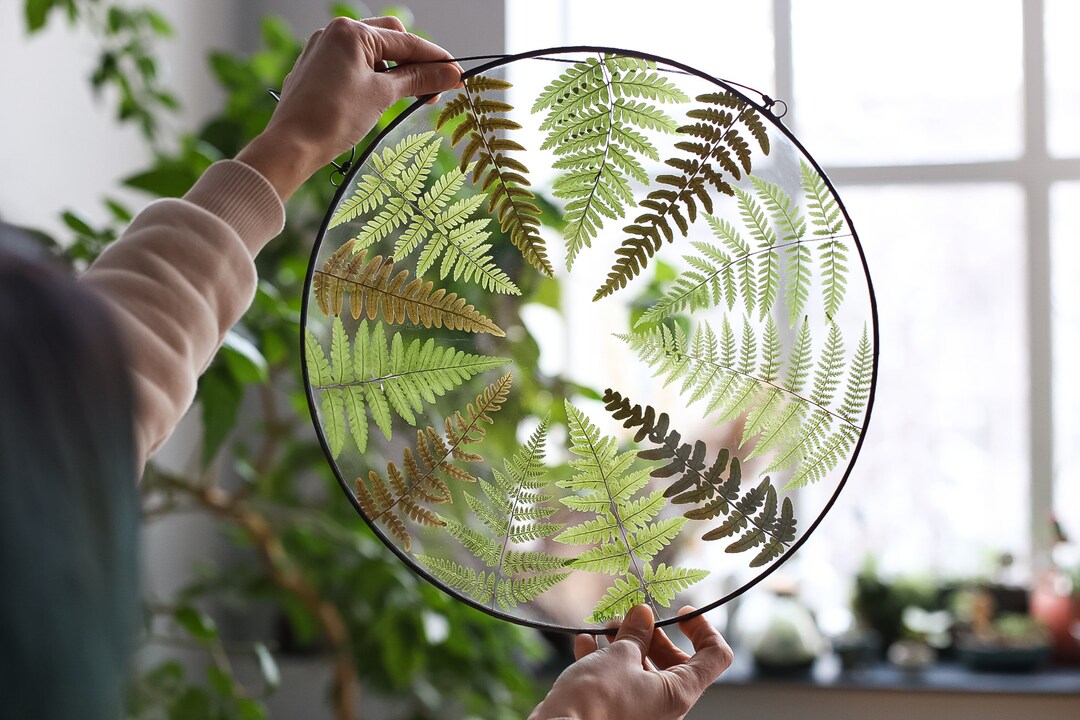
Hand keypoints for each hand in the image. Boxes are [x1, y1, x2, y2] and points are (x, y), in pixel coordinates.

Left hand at [236, 16, 461, 199]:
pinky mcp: (315, 70)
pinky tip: (382, 98)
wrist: (291, 146)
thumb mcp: (382, 96)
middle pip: (390, 39)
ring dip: (394, 72)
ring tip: (409, 99)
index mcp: (351, 31)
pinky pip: (353, 65)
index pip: (406, 41)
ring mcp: (322, 50)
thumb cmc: (333, 118)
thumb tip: (451, 73)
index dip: (436, 59)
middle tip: (433, 90)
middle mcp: (334, 33)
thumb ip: (418, 80)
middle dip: (414, 62)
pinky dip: (373, 78)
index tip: (458, 74)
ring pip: (372, 53)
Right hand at [529, 605, 733, 719]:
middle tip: (632, 616)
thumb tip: (644, 614)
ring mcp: (642, 710)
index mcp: (679, 693)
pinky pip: (620, 681)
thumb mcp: (620, 655)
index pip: (715, 657)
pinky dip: (606, 660)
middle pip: (676, 661)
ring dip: (626, 643)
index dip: (703, 629)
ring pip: (644, 669)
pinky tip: (585, 642)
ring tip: (606, 626)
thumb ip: (637, 633)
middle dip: (653, 633)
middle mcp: (666, 706)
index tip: (681, 611)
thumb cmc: (596, 696)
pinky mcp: (618, 711)